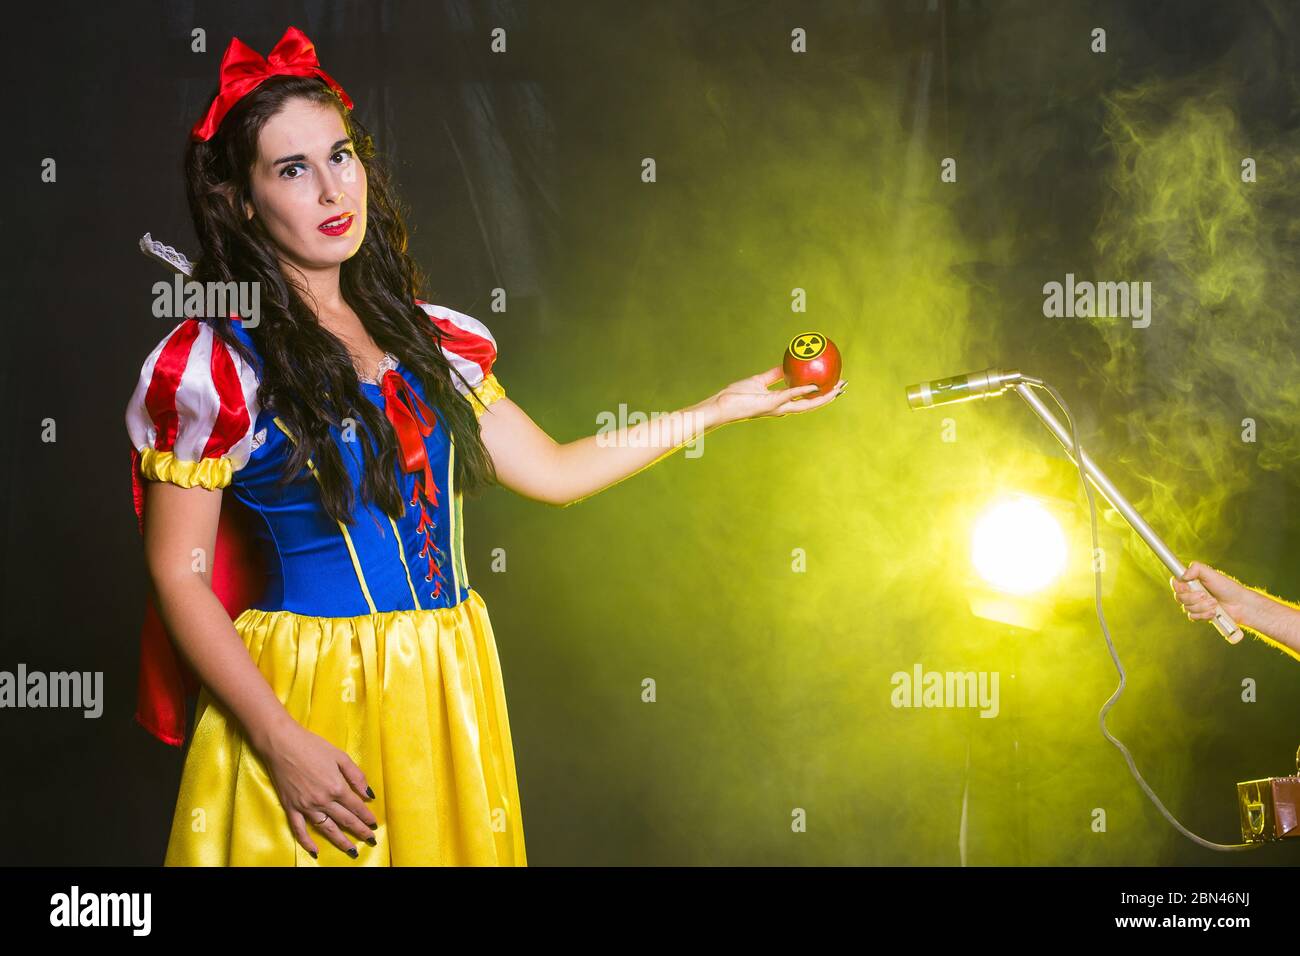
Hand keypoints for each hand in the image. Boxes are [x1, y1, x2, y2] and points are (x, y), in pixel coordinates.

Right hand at [260, 720, 378, 858]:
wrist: (282, 744)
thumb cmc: (312, 746)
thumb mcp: (340, 756)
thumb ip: (356, 775)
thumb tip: (368, 794)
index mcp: (336, 787)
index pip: (356, 807)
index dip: (366, 817)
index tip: (374, 824)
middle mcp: (323, 801)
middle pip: (345, 820)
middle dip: (359, 831)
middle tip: (370, 840)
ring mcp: (306, 806)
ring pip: (326, 829)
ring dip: (340, 841)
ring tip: (352, 850)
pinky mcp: (291, 808)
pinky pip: (299, 830)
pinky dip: (307, 842)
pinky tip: (315, 851)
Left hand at [710, 366, 845, 424]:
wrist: (722, 406)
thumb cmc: (737, 395)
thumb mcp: (759, 381)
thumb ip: (774, 375)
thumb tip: (786, 364)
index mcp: (781, 403)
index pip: (805, 400)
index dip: (820, 394)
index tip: (833, 384)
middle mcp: (782, 408)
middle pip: (811, 404)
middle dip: (829, 396)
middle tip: (843, 385)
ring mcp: (777, 408)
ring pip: (806, 404)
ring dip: (823, 397)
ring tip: (837, 388)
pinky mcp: (770, 404)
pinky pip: (790, 395)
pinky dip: (802, 390)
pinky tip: (814, 384)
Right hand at [1169, 561, 1257, 629]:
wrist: (1240, 605)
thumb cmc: (1227, 587)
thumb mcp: (1212, 574)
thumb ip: (1196, 569)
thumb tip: (1183, 575)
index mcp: (1191, 581)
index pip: (1175, 583)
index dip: (1179, 587)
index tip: (1188, 587)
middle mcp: (1190, 592)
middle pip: (1179, 597)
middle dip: (1193, 598)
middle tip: (1206, 595)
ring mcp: (1195, 604)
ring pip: (1187, 608)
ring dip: (1202, 606)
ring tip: (1214, 603)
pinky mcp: (1199, 615)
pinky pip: (1193, 617)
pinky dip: (1204, 615)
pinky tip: (1213, 612)